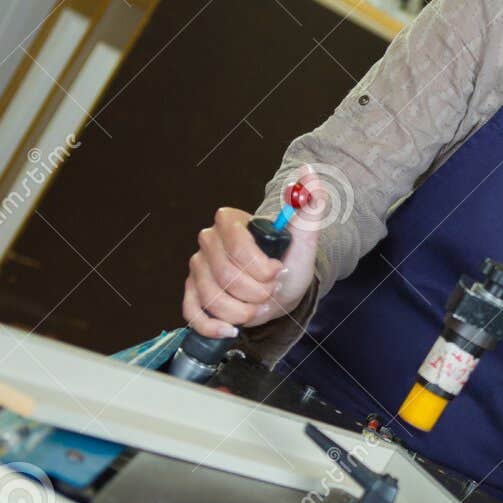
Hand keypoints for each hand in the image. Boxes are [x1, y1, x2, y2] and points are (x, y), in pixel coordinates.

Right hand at [182, 169, 324, 337]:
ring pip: (213, 298)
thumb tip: (310, 173)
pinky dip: (214, 325)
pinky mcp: (192, 294)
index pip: (238, 248)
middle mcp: (208, 242)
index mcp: (229, 222)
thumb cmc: (289, 261)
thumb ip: (309, 205)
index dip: (262, 268)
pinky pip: (193, 314)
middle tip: (272, 291)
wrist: (281, 287)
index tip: (278, 272)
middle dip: (258, 292)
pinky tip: (232, 328)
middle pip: (227, 276)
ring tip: (259, 306)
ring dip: (244, 311)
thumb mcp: (305, 237)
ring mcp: (197, 269)